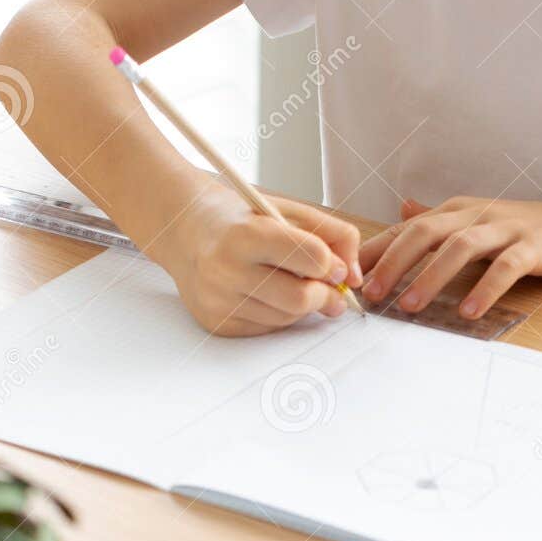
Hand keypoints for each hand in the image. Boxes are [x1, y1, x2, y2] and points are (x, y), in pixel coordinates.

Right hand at [157, 175, 361, 335]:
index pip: (311, 256)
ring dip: (303, 306)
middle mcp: (226, 269)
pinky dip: (280, 315)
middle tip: (332, 292)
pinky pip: (268, 329)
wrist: (187, 232)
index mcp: (246, 234)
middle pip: (300, 298)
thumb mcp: (288, 211)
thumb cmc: (242, 220)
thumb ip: (333, 235)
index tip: (336, 267)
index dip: (333, 264)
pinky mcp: (217, 323)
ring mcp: (218, 300)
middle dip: (325, 296)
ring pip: (287, 318)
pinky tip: (269, 295)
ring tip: (294, 285)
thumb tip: (354, 276)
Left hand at [358, 195, 541, 318]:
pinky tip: (468, 312)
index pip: (406, 227)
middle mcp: (476, 214)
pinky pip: (505, 267)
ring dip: (430, 277)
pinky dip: (484, 289)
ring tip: (408, 306)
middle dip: (392, 262)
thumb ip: (440, 218)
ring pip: (460, 247)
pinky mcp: (533, 247)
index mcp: (458, 210)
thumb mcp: (479, 220)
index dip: (376, 250)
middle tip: (369, 293)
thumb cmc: (528, 232)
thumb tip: (402, 209)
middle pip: (424, 232)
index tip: (347, 276)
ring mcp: (506, 229)